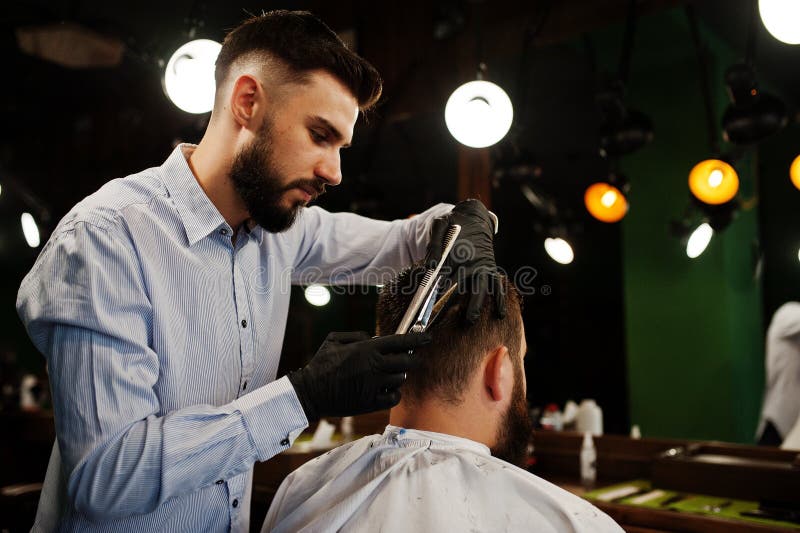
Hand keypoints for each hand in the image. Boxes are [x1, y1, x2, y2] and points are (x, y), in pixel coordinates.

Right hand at [288, 331, 430, 422]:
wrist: (310, 393)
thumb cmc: (321, 364)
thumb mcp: (333, 340)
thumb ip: (356, 335)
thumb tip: (373, 338)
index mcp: (366, 349)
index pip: (400, 342)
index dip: (417, 339)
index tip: (427, 338)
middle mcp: (374, 366)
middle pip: (407, 362)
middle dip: (411, 359)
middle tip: (409, 359)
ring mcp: (374, 385)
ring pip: (401, 379)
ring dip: (398, 376)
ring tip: (387, 375)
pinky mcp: (371, 402)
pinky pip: (394, 397)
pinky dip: (394, 393)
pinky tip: (386, 389)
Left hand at [424, 199, 505, 323]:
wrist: (474, 216)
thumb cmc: (453, 223)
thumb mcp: (440, 225)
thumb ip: (434, 244)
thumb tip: (430, 266)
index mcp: (456, 251)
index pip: (443, 274)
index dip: (434, 290)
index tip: (426, 305)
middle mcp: (471, 261)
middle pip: (459, 285)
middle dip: (450, 304)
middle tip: (441, 321)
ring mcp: (482, 265)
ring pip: (480, 288)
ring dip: (476, 305)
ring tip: (471, 321)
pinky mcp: (490, 268)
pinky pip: (497, 285)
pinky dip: (500, 299)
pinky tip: (500, 314)